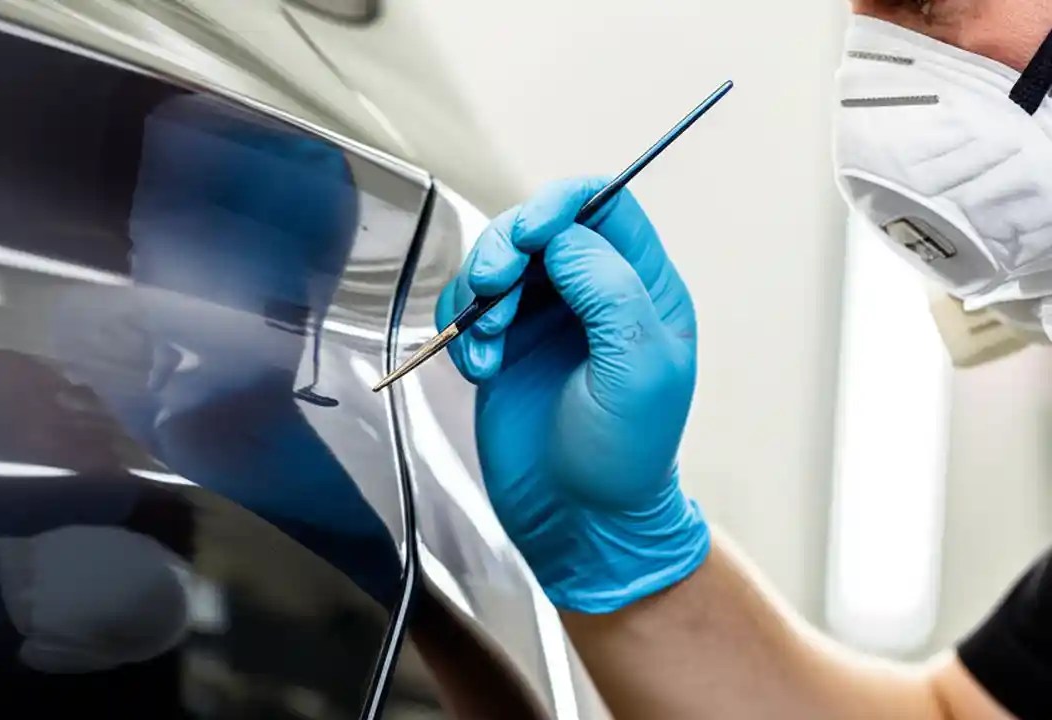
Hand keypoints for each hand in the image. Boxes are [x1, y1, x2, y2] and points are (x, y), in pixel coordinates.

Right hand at [436, 177, 708, 612]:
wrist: (578, 523)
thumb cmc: (623, 456)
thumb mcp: (638, 370)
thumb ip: (609, 290)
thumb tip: (562, 240)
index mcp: (641, 289)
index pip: (604, 205)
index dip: (562, 204)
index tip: (531, 235)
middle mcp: (592, 294)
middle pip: (539, 227)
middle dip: (506, 248)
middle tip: (492, 287)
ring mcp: (544, 320)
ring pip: (497, 262)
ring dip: (480, 292)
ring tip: (488, 344)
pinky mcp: (503, 347)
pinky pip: (467, 307)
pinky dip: (460, 328)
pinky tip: (479, 368)